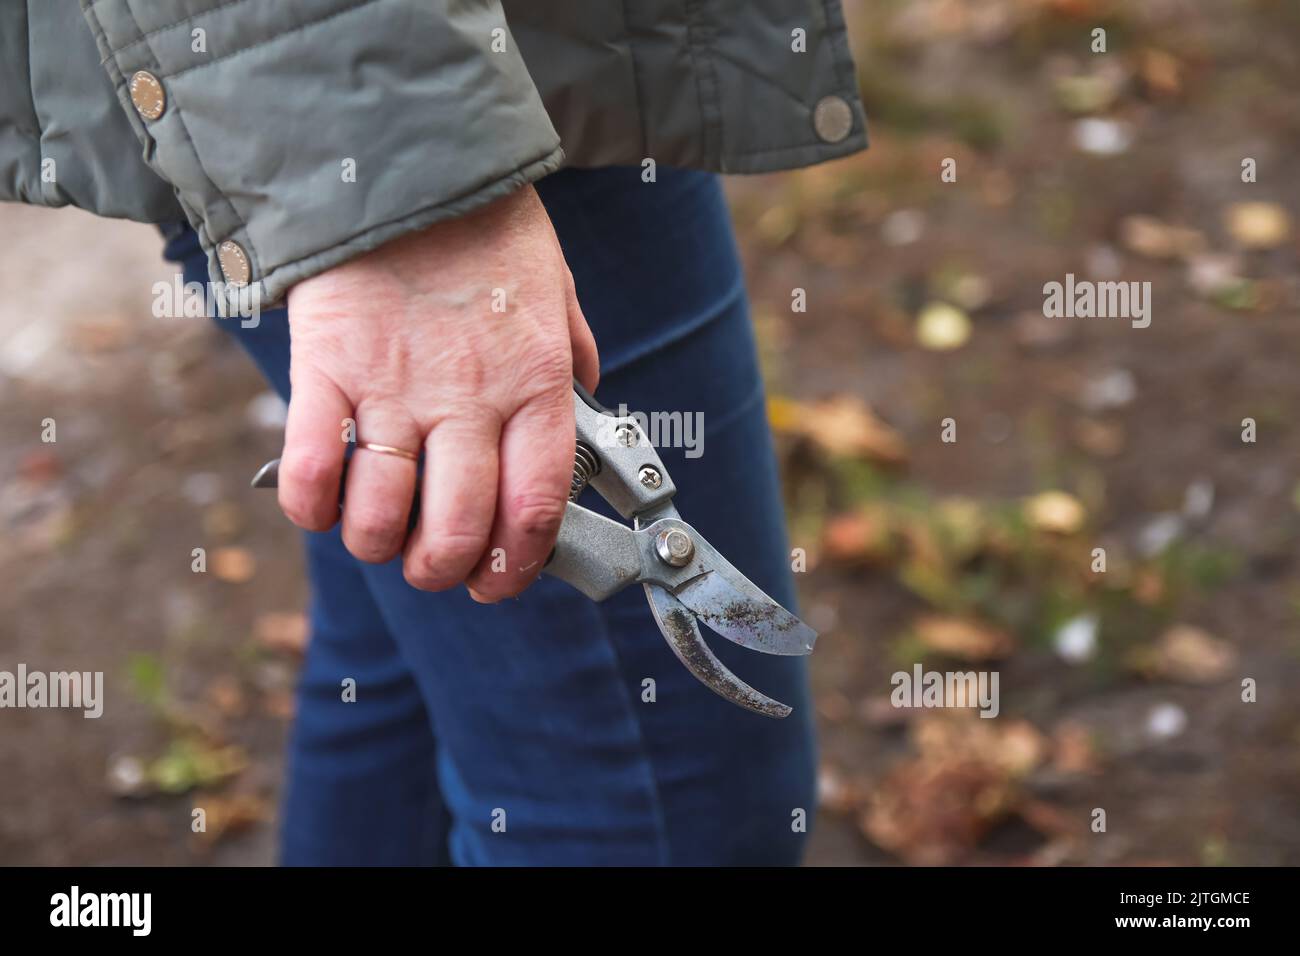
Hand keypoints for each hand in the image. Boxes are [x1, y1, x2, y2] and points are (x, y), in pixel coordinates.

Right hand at [277, 185, 598, 599]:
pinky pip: (313, 466)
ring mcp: (395, 386)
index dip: (518, 565)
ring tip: (381, 535)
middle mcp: (469, 397)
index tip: (500, 581)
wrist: (407, 159)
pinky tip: (323, 505)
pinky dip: (311, 506)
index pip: (536, 506)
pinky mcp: (328, 367)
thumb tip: (584, 419)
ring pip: (382, 514)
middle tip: (436, 566)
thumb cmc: (489, 229)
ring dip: (379, 546)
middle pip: (459, 527)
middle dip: (445, 570)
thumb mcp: (559, 294)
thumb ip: (575, 362)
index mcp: (535, 383)